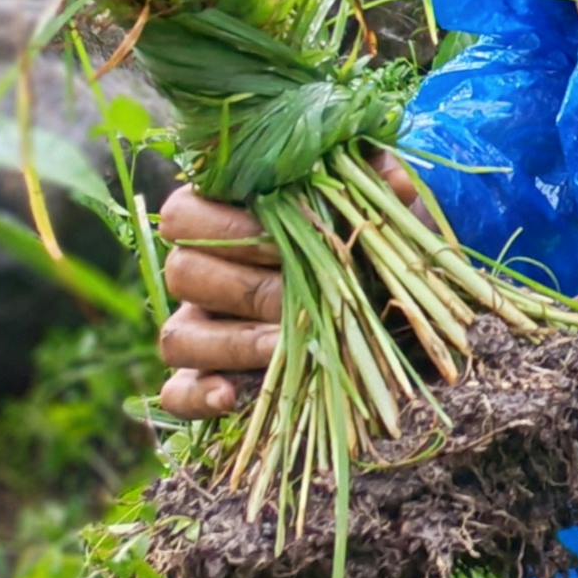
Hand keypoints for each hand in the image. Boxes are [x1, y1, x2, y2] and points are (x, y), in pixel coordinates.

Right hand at [151, 150, 432, 422]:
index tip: (281, 236)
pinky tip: (231, 396)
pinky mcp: (199, 380)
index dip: (225, 227)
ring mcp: (193, 329)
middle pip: (182, 274)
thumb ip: (371, 182)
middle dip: (245, 286)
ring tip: (283, 345)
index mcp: (216, 220)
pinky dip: (199, 396)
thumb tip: (399, 183)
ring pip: (179, 336)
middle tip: (296, 296)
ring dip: (233, 342)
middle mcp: (195, 274)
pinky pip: (178, 393)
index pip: (183, 215)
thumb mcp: (360, 205)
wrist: (368, 294)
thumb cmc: (351, 239)